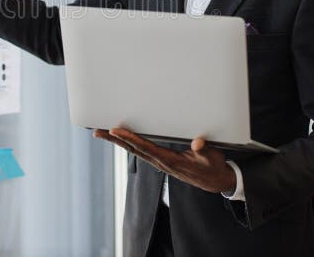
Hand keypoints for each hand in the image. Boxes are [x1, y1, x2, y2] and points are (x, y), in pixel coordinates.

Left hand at [93, 128, 235, 193]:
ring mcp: (160, 163)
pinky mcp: (162, 161)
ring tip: (103, 133)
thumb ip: (203, 151)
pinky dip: (129, 144)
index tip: (115, 130)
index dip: (130, 138)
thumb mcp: (211, 158)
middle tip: (98, 132)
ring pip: (135, 151)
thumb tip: (197, 143)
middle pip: (134, 150)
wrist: (215, 181)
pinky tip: (122, 139)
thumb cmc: (212, 167)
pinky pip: (142, 151)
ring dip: (119, 142)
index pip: (145, 148)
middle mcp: (161, 163)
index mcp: (170, 161)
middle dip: (115, 140)